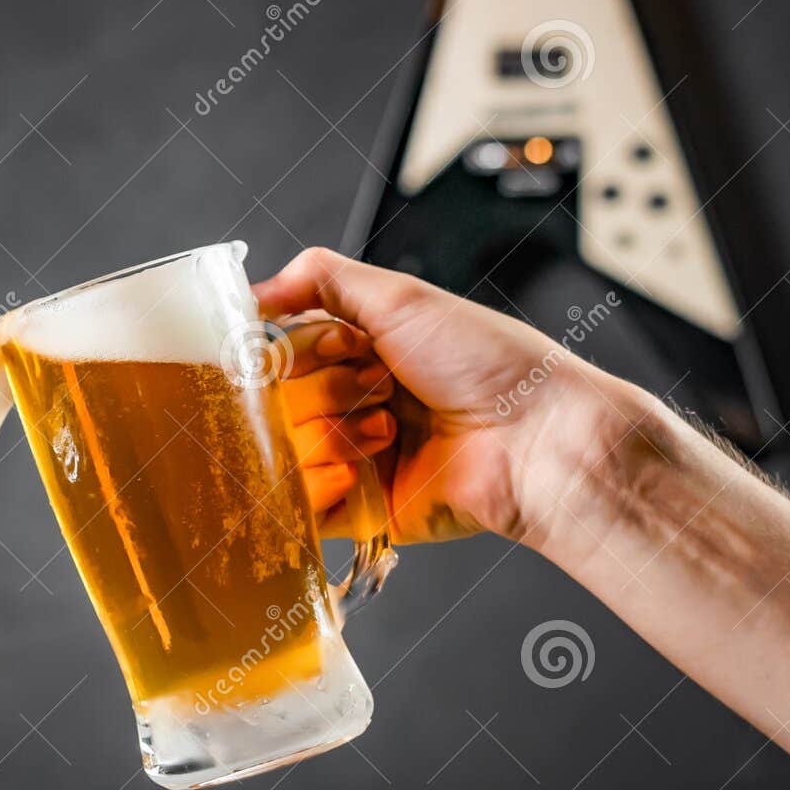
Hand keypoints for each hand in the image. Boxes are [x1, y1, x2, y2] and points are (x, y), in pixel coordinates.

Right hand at [254, 247, 646, 549]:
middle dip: (324, 391)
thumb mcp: (400, 296)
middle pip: (279, 403)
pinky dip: (321, 486)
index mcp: (359, 353)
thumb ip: (320, 278)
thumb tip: (253, 291)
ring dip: (334, 435)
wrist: (536, 439)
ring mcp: (355, 460)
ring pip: (288, 452)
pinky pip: (304, 508)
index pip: (281, 353)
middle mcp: (353, 405)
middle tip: (379, 386)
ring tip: (389, 431)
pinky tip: (363, 471)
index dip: (294, 351)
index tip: (333, 346)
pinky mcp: (361, 512)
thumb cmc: (487, 363)